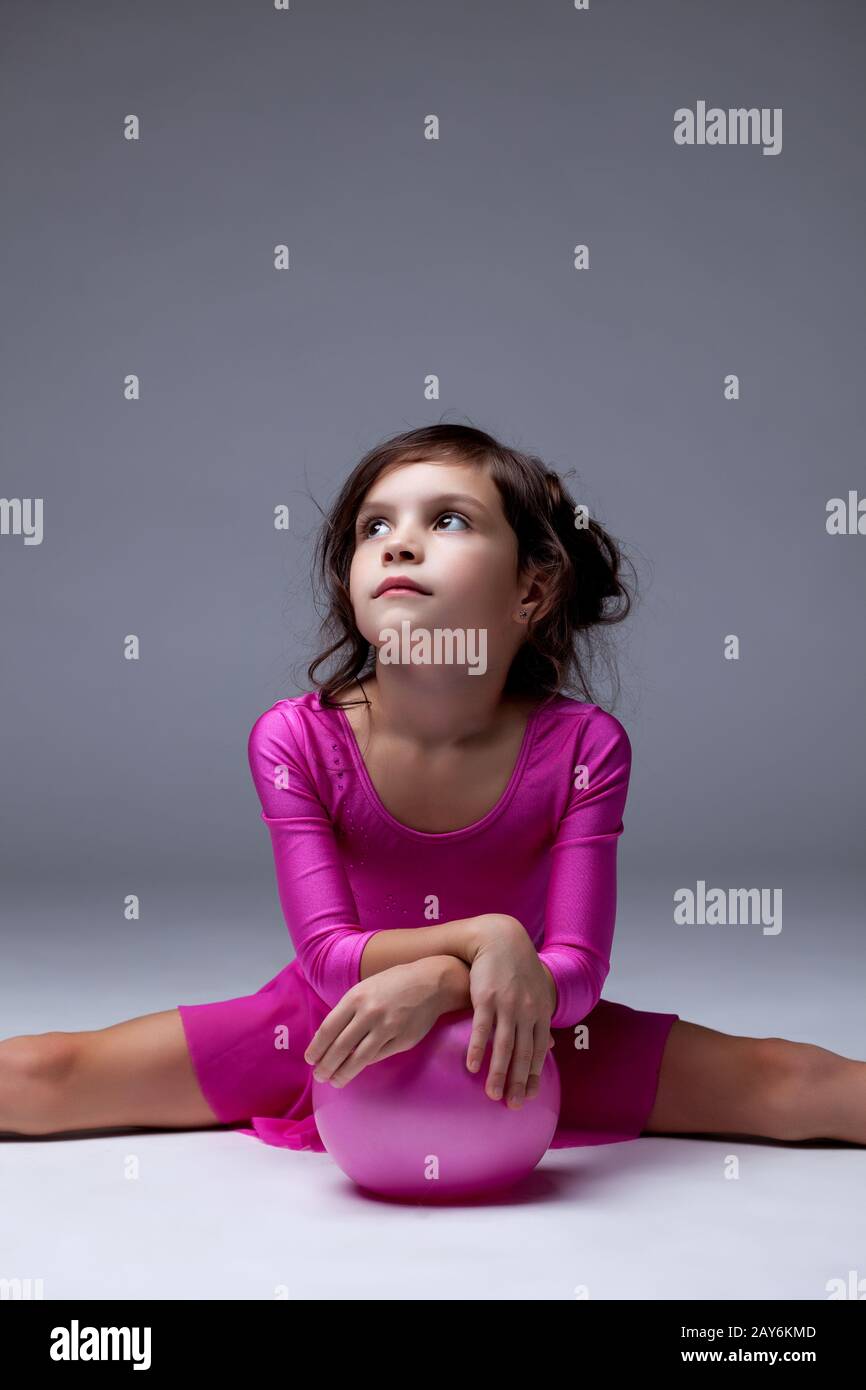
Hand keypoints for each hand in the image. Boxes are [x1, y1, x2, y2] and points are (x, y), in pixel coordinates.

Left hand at [303, 958, 447, 1087]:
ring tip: (335, 1081)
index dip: (317, 1047)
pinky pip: (378, 1056)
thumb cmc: (393, 984)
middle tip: (319, 1076)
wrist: (430, 982)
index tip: (310, 1059)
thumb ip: (349, 1009)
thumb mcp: (366, 988)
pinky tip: (357, 1068)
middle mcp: (370, 1013)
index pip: (328, 1029)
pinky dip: (365, 1064)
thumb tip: (330, 1037)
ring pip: (359, 1058)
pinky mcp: (403, 1040)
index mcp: (356, 997)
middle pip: (340, 1047)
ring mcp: (388, 1028)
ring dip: (343, 1073)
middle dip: (326, 1065)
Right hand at [465, 914, 555, 1108]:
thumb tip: (549, 1046)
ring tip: (493, 1095)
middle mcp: (526, 1012)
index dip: (534, 1075)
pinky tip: (472, 1067)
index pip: (538, 1051)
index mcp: (539, 1013)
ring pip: (504, 1046)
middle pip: (523, 1053)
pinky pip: (481, 1029)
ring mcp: (506, 1006)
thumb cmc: (517, 968)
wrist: (500, 939)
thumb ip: (540, 1019)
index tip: (530, 1097)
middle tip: (513, 1106)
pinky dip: (477, 1049)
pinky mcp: (486, 998)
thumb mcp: (536, 992)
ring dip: (499, 1073)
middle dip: (519, 1082)